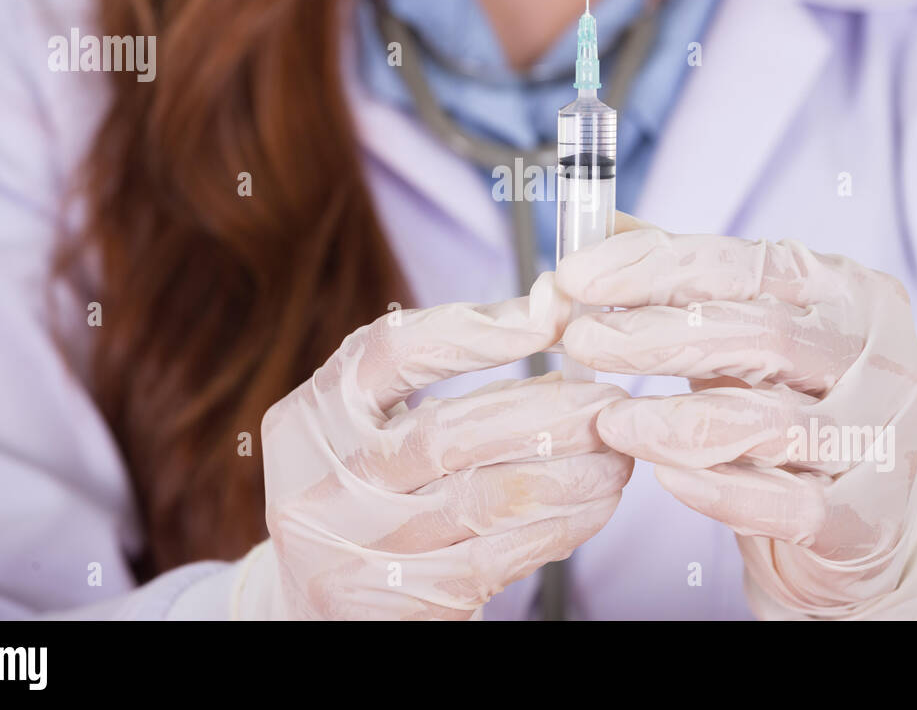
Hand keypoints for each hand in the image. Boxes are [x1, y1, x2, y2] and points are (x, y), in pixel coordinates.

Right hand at [249, 272, 632, 618]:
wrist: (302, 601)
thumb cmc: (357, 485)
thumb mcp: (362, 417)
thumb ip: (437, 361)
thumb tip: (548, 313)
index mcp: (312, 416)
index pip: (391, 353)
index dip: (476, 330)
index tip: (549, 315)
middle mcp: (323, 483)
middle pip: (448, 433)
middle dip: (546, 412)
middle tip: (608, 400)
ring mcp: (359, 550)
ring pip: (485, 499)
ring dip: (568, 474)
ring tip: (615, 455)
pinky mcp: (401, 604)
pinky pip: (497, 558)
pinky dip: (558, 528)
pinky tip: (593, 507)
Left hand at [556, 215, 916, 618]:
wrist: (871, 514)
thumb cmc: (793, 402)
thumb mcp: (746, 331)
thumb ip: (679, 281)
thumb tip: (593, 233)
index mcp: (847, 291)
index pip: (745, 263)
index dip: (654, 266)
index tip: (577, 275)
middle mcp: (877, 354)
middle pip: (760, 334)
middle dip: (657, 336)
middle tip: (580, 343)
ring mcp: (880, 435)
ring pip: (768, 421)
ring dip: (674, 420)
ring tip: (609, 421)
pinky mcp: (868, 514)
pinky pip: (785, 502)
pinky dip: (719, 490)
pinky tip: (666, 479)